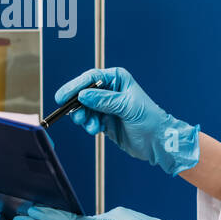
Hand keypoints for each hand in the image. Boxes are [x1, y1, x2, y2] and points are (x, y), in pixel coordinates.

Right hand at [55, 66, 199, 175]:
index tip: (63, 96)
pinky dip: (89, 125)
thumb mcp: (127, 107)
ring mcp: (105, 105)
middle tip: (76, 116)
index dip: (75, 86)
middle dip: (77, 105)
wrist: (157, 141)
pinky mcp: (104, 119)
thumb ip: (105, 100)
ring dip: (84, 118)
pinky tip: (96, 129)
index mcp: (117, 79)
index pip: (91, 78)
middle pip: (83, 92)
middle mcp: (109, 90)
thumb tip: (83, 95)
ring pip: (83, 108)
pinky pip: (89, 120)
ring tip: (91, 126)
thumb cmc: (150, 119)